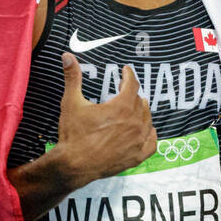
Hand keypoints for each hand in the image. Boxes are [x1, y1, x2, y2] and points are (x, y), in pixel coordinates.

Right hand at [55, 52, 157, 188]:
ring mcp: (138, 141)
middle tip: (125, 90)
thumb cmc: (73, 134)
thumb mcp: (71, 103)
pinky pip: (152, 143)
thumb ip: (73, 78)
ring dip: (142, 112)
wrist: (74, 165)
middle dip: (132, 94)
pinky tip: (149, 130)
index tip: (126, 71)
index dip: (129, 76)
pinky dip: (151, 134)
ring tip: (138, 107)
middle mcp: (135, 123)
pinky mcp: (137, 156)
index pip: (132, 85)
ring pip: (147, 120)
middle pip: (139, 102)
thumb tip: (67, 56)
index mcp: (122, 107)